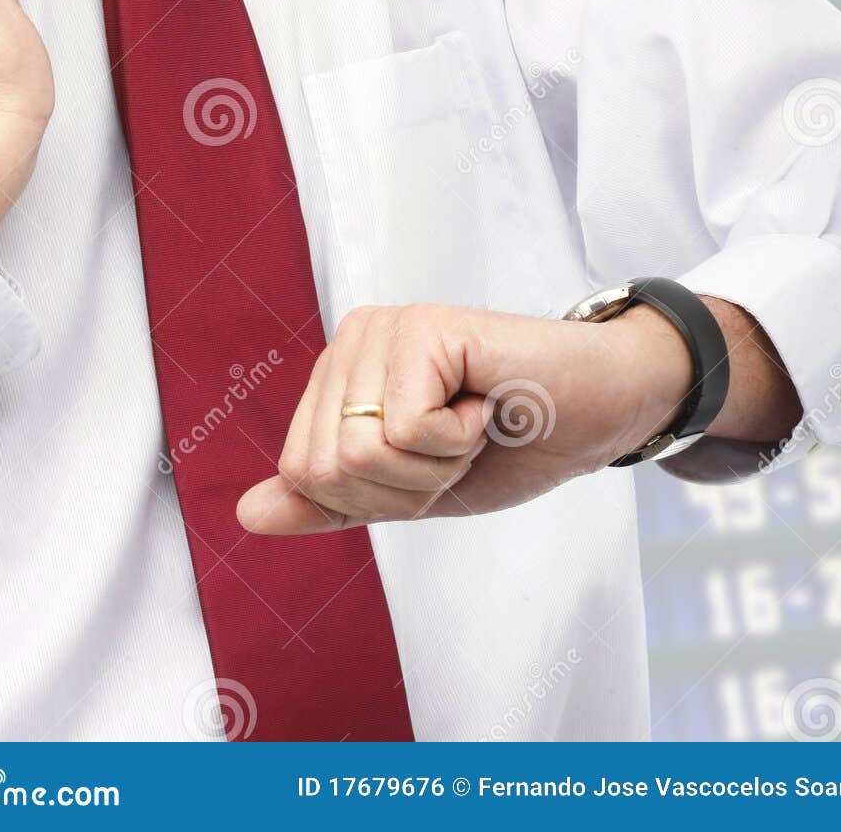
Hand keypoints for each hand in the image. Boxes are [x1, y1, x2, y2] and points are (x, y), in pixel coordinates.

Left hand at [236, 300, 694, 533]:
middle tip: (457, 443)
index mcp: (338, 374)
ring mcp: (384, 327)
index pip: (302, 475)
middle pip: (324, 468)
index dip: (377, 498)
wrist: (595, 413)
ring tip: (473, 421)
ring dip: (434, 464)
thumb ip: (330, 502)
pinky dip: (457, 441)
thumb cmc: (511, 444)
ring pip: (359, 452)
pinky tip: (487, 402)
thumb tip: (245, 514)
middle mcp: (351, 339)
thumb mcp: (410, 492)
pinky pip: (405, 429)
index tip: (433, 462)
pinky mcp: (422, 327)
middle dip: (402, 486)